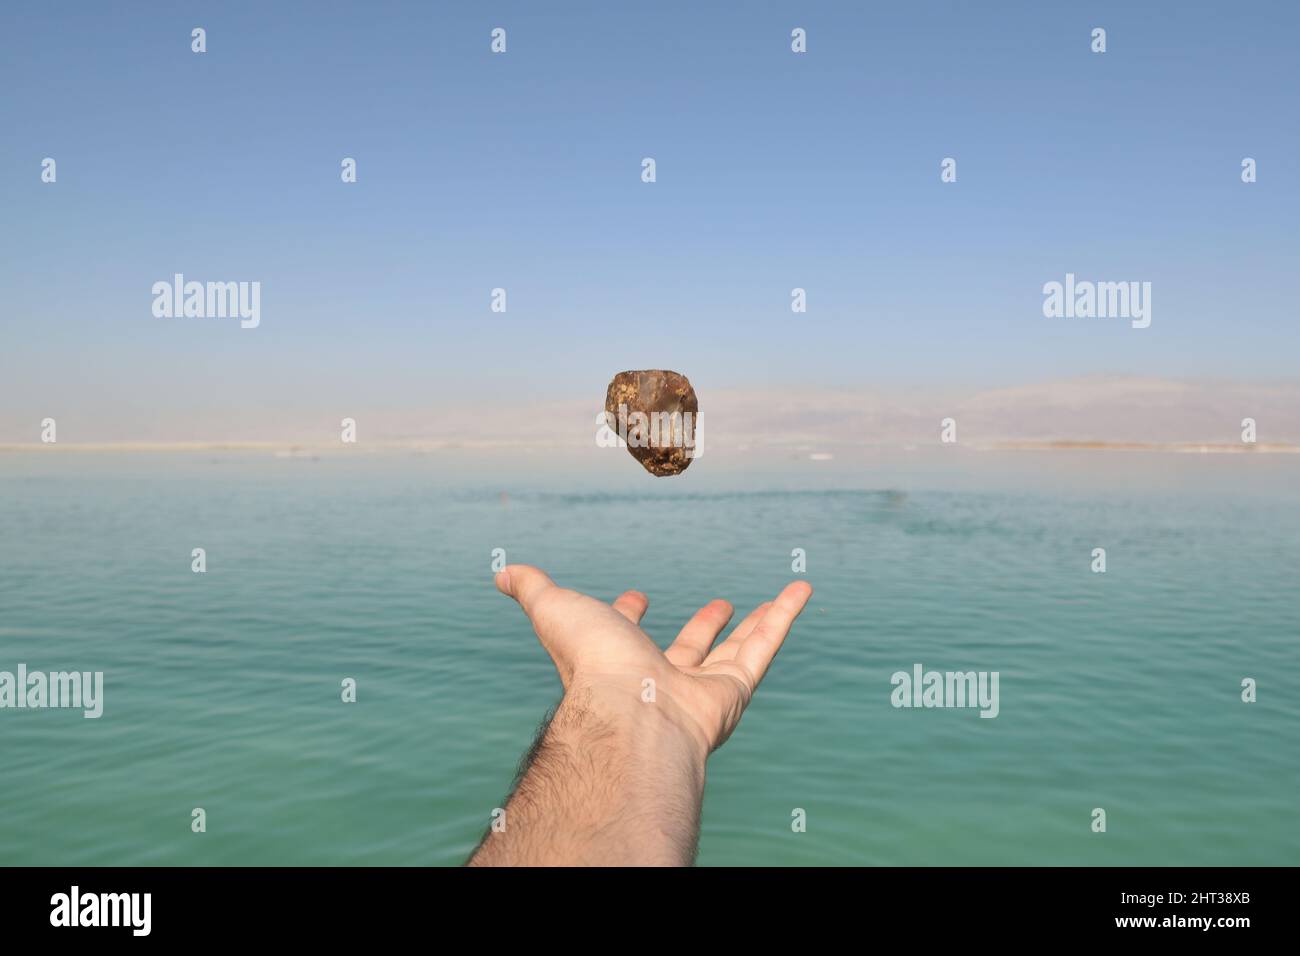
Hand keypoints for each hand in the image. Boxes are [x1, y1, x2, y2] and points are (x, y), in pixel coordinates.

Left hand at [495, 565, 812, 759]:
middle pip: (687, 649)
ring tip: (777, 599)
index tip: (636, 597)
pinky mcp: (734, 692)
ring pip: (736, 651)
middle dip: (701, 627)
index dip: (628, 614)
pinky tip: (801, 590)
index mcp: (617, 661)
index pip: (625, 635)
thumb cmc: (590, 663)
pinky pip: (765, 648)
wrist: (629, 711)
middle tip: (716, 606)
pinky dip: (786, 617)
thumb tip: (503, 572)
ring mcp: (699, 689)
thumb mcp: (556, 610)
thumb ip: (533, 589)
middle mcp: (659, 679)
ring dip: (757, 623)